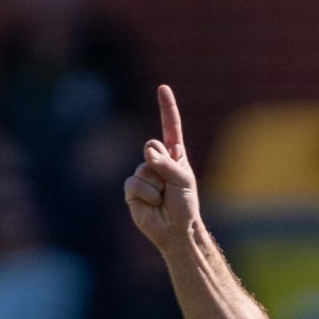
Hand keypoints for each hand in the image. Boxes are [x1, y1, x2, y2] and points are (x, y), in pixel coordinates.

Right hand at [123, 84, 202, 252]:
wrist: (176, 230)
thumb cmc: (185, 205)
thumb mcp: (183, 180)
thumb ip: (168, 164)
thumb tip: (148, 153)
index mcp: (174, 155)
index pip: (170, 127)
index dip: (167, 108)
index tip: (163, 88)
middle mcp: (157, 161)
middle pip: (152, 146)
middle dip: (162, 164)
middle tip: (170, 185)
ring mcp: (143, 174)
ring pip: (144, 168)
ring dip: (156, 186)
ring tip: (163, 199)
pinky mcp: (132, 189)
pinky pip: (135, 183)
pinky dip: (146, 195)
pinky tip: (152, 204)